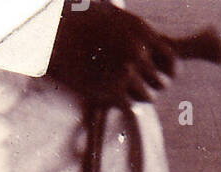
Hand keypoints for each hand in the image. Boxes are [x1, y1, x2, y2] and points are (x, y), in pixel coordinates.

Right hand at [47, 1, 175, 108]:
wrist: (47, 32)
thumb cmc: (81, 23)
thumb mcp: (113, 17)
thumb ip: (139, 35)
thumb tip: (167, 48)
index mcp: (141, 31)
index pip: (172, 61)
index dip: (169, 72)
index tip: (161, 75)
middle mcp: (137, 50)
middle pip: (162, 83)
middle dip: (152, 86)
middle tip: (136, 85)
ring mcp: (125, 69)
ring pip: (149, 97)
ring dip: (136, 97)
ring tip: (119, 87)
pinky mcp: (112, 88)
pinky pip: (130, 106)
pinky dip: (120, 103)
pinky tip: (107, 92)